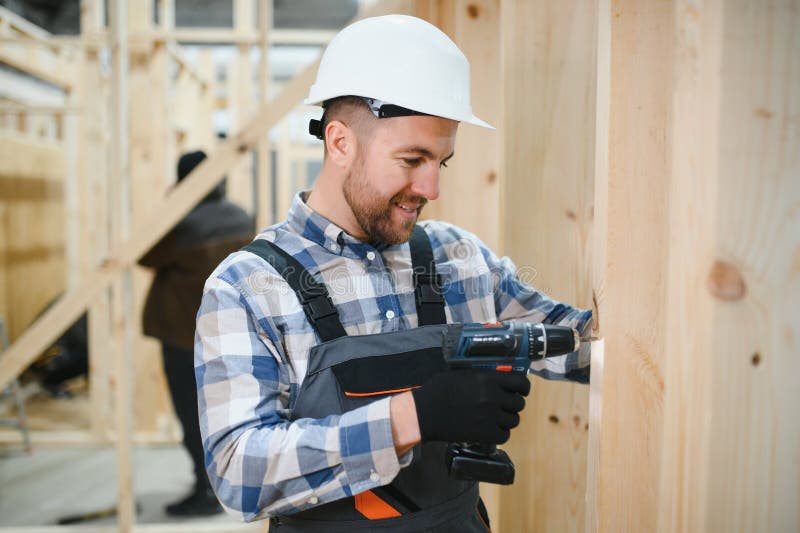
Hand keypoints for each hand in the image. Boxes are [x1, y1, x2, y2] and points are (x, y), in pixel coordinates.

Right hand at [411, 370, 529, 443]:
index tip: (520, 390)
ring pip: (513, 420)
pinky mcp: (484, 434)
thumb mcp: (461, 374)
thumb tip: (498, 374)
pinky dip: (500, 433)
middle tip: (504, 405)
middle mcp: (492, 397)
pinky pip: (504, 435)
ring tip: (495, 418)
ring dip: (507, 419)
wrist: (424, 413)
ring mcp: (489, 416)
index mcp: (487, 379)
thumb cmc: (438, 390)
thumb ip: (481, 375)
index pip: (521, 383)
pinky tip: (490, 429)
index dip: (523, 387)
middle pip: (519, 403)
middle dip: (513, 404)